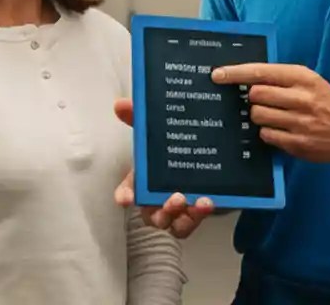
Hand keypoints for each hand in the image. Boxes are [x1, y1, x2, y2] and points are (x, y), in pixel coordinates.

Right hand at [113, 98, 215, 237]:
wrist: (206, 155)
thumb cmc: (172, 148)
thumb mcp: (156, 131)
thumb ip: (139, 118)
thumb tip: (121, 104)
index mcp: (143, 180)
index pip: (128, 191)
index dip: (125, 195)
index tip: (125, 199)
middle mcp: (157, 199)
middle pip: (152, 215)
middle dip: (161, 211)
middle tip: (176, 198)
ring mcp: (178, 210)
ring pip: (174, 224)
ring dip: (183, 217)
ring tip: (196, 202)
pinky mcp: (196, 214)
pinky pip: (193, 222)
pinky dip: (199, 216)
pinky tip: (208, 202)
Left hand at [212, 63, 329, 163]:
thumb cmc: (327, 104)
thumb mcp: (311, 82)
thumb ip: (283, 79)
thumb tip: (247, 79)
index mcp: (304, 78)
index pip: (261, 72)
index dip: (236, 73)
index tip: (217, 75)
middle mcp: (302, 98)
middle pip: (256, 94)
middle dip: (253, 98)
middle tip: (262, 101)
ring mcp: (299, 122)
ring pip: (258, 115)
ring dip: (259, 116)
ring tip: (274, 116)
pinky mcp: (297, 143)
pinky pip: (266, 135)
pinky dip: (268, 132)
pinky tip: (281, 130)